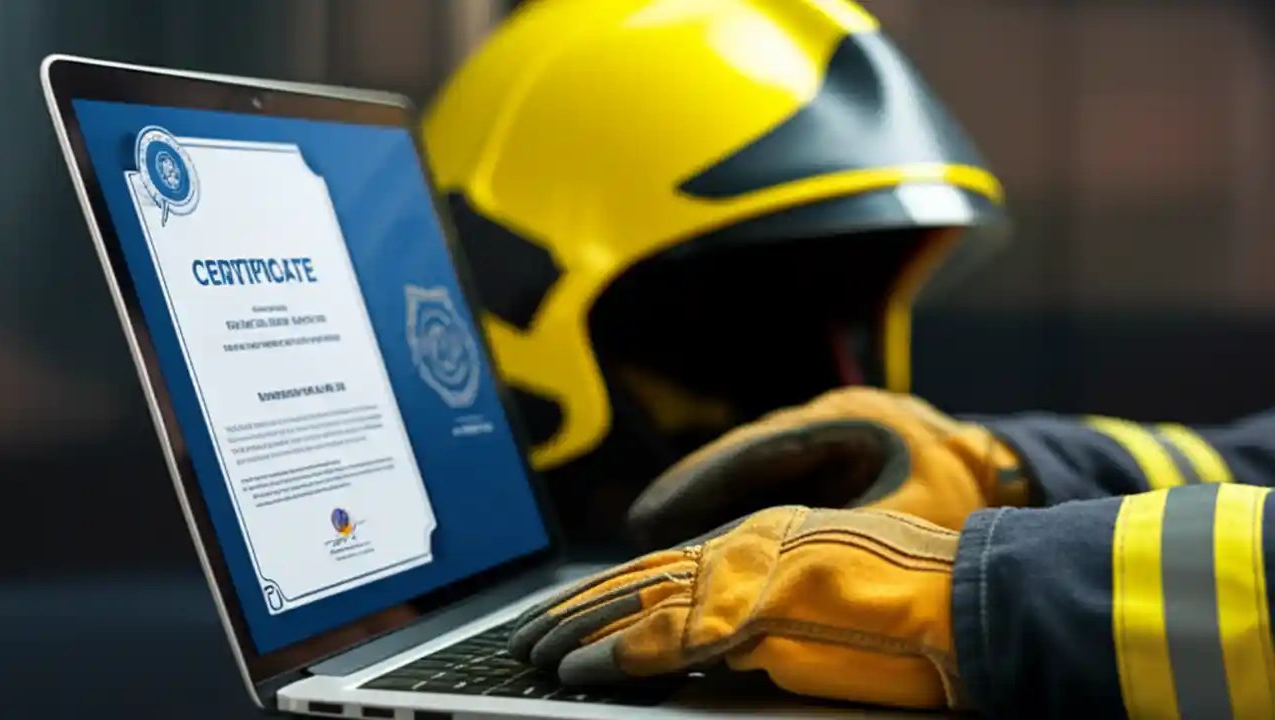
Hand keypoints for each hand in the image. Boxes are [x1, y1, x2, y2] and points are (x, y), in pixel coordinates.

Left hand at [510, 505, 963, 709]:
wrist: (971, 605)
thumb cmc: (916, 613)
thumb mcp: (823, 609)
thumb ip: (763, 620)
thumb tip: (710, 649)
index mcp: (767, 539)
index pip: (670, 565)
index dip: (614, 589)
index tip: (572, 612)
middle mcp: (750, 544)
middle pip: (643, 577)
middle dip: (580, 607)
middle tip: (527, 632)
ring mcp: (751, 574)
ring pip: (641, 603)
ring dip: (581, 631)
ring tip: (533, 654)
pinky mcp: (757, 612)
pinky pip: (670, 638)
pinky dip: (619, 654)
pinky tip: (579, 669)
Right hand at [627, 387, 1028, 548]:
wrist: (1033, 487)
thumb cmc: (972, 504)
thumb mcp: (892, 528)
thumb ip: (817, 545)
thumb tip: (739, 567)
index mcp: (841, 421)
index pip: (746, 454)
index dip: (690, 488)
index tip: (644, 522)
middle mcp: (832, 420)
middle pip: (742, 460)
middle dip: (690, 500)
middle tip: (639, 536)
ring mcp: (841, 437)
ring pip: (757, 472)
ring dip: (714, 507)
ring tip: (662, 541)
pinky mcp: (850, 461)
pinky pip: (783, 483)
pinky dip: (748, 510)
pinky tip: (718, 539)